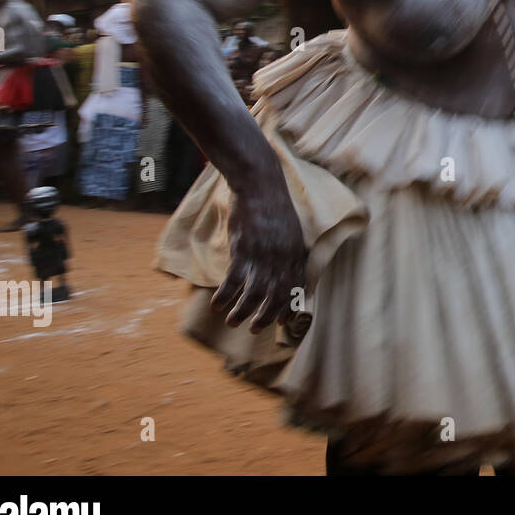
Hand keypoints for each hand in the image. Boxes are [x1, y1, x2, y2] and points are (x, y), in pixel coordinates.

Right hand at [212, 179, 305, 332]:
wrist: (259, 184)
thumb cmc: (273, 207)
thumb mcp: (291, 231)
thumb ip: (290, 252)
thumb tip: (285, 272)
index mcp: (297, 253)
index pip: (296, 288)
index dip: (288, 307)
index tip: (280, 322)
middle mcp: (283, 257)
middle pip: (277, 296)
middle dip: (266, 317)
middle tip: (255, 330)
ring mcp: (263, 253)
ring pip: (255, 293)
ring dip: (243, 311)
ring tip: (233, 322)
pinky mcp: (243, 248)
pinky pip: (234, 279)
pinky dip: (226, 295)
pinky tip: (217, 304)